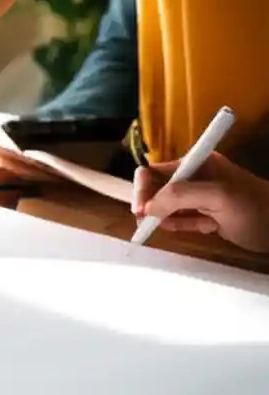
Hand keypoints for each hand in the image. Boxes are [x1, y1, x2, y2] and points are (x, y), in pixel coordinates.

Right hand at [132, 152, 268, 251]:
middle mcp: (196, 178)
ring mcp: (202, 198)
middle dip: (148, 203)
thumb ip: (180, 196)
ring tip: (153, 229)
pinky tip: (170, 230)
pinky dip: (175, 225)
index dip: (143, 188)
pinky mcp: (209, 217)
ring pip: (168, 205)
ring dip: (159, 216)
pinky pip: (183, 219)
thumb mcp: (218, 196)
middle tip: (144, 223)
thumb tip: (148, 207)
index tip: (140, 210)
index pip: (156, 170)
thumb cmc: (254, 209)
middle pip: (159, 188)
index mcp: (197, 164)